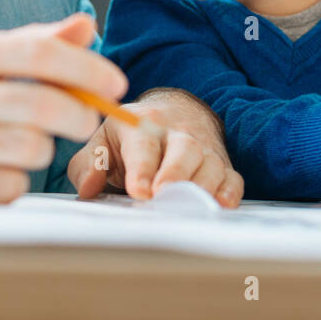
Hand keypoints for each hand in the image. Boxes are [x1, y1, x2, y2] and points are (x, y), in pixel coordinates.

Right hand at [0, 13, 120, 202]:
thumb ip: (27, 43)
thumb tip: (85, 27)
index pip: (38, 54)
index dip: (88, 69)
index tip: (116, 83)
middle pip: (45, 107)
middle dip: (79, 115)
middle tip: (82, 118)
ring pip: (31, 152)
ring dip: (40, 149)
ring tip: (17, 141)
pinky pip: (7, 188)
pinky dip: (11, 180)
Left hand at [67, 88, 243, 207]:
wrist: (175, 111)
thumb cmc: (132, 136)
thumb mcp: (103, 140)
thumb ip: (88, 164)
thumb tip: (88, 189)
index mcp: (142, 125)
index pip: (143, 145)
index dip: (142, 167)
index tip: (138, 190)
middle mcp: (177, 133)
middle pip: (184, 149)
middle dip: (175, 174)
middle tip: (164, 196)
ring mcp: (203, 148)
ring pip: (210, 163)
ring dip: (202, 187)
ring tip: (189, 208)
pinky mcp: (222, 163)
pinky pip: (232, 177)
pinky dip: (229, 192)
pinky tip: (220, 205)